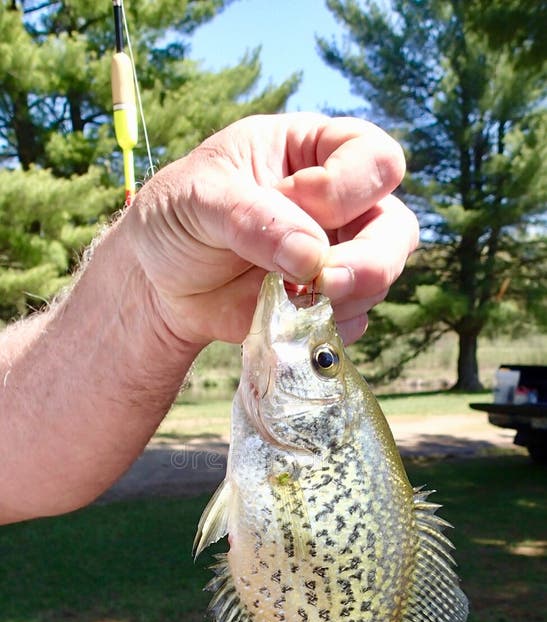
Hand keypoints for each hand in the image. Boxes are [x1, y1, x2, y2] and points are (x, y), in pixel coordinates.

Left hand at [126, 113, 418, 346]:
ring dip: (344, 298)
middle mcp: (341, 204)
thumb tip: (311, 257)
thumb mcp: (199, 197)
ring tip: (288, 302)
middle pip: (396, 227)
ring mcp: (338, 257)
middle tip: (326, 282)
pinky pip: (352, 322)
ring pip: (381, 278)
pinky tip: (285, 320)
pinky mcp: (325, 304)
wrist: (158, 282)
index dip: (345, 186)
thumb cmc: (178, 217)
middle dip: (370, 260)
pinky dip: (325, 328)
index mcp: (317, 152)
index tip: (291, 199)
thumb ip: (252, 217)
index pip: (374, 160)